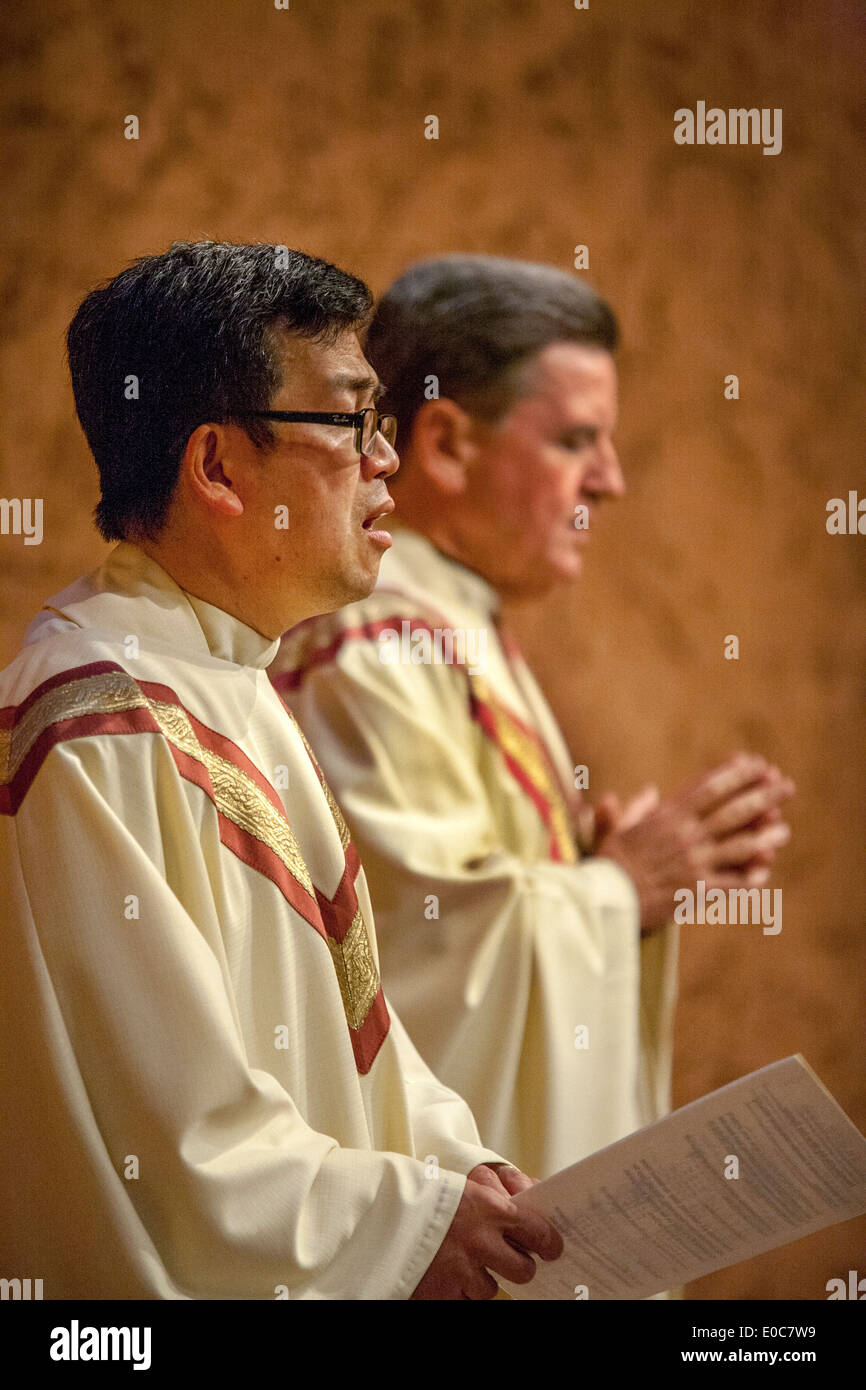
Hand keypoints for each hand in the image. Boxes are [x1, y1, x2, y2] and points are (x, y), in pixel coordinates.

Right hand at [410, 1163, 561, 1299]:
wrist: (376, 1212)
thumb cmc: (420, 1195)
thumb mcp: (461, 1187)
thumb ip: (494, 1202)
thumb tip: (525, 1215)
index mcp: (487, 1207)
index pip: (536, 1230)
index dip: (548, 1242)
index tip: (552, 1248)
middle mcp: (480, 1241)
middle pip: (523, 1270)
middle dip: (518, 1267)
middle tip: (508, 1261)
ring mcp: (462, 1271)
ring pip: (490, 1290)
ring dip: (478, 1280)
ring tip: (458, 1262)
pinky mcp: (443, 1294)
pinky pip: (463, 1300)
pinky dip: (456, 1291)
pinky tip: (442, 1274)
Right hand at [595, 753, 794, 934]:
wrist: (605, 899)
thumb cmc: (608, 864)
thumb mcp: (617, 828)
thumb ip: (636, 809)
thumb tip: (649, 791)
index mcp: (668, 816)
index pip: (709, 787)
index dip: (735, 774)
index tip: (755, 763)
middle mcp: (686, 835)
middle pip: (733, 810)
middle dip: (763, 795)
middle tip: (786, 785)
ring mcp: (695, 862)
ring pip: (741, 845)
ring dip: (766, 836)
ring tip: (783, 830)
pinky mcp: (699, 890)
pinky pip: (734, 882)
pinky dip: (750, 876)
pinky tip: (764, 871)